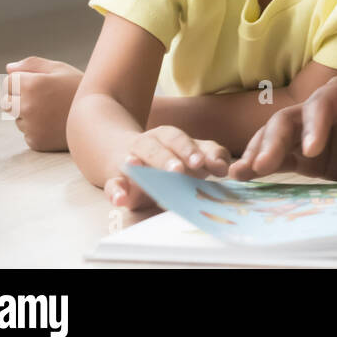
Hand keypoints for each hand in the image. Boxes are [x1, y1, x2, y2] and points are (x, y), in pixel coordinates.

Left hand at [3, 56, 82, 151]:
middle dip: (19, 99)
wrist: (100, 115)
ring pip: (17, 118)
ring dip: (28, 115)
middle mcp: (27, 106)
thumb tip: (8, 69)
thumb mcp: (60, 69)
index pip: (8, 83)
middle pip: (6, 102)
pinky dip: (37, 129)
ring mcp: (31, 126)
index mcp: (32, 84)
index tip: (38, 83)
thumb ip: (32, 65)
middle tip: (44, 98)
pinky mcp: (36, 141)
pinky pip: (27, 133)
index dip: (22, 81)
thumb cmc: (79, 88)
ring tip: (53, 111)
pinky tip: (55, 123)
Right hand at [109, 125, 231, 209]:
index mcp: (169, 137)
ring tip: (142, 172)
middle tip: (178, 171)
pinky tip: (120, 199)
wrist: (127, 158)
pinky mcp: (115, 180)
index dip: (191, 150)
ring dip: (141, 167)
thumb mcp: (193, 156)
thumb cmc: (172, 159)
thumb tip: (224, 167)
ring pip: (134, 158)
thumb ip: (212, 157)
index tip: (201, 163)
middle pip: (157, 147)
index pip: (180, 139)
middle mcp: (148, 143)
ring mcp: (130, 160)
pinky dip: (116, 191)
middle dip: (169, 158)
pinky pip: (113, 184)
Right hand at [228, 75, 336, 182]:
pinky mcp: (306, 156)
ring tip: (241, 171)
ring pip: (276, 135)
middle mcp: (322, 107)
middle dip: (273, 140)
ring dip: (259, 151)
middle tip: (264, 165)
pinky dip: (259, 163)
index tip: (312, 150)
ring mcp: (310, 131)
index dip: (314, 125)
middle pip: (290, 118)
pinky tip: (240, 174)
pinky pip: (278, 156)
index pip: (324, 103)